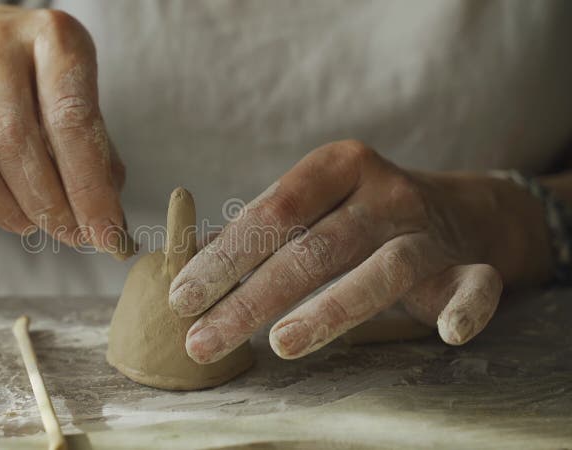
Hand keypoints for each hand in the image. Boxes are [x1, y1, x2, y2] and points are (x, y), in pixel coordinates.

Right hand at [0, 7, 128, 254]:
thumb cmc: (45, 87)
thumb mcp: (82, 104)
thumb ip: (99, 160)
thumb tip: (111, 228)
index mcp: (54, 39)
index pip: (72, 120)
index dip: (90, 187)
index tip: (106, 235)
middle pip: (13, 137)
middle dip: (46, 202)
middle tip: (68, 235)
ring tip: (26, 227)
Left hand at [169, 140, 552, 361]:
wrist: (459, 211)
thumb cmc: (360, 214)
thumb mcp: (312, 205)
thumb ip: (259, 229)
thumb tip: (186, 262)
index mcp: (338, 166)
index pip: (272, 212)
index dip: (224, 257)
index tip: (181, 299)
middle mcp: (385, 192)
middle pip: (313, 248)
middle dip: (251, 299)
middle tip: (203, 341)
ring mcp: (428, 230)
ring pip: (379, 271)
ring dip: (329, 312)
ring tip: (279, 345)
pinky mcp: (470, 267)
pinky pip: (475, 287)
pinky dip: (465, 309)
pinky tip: (447, 334)